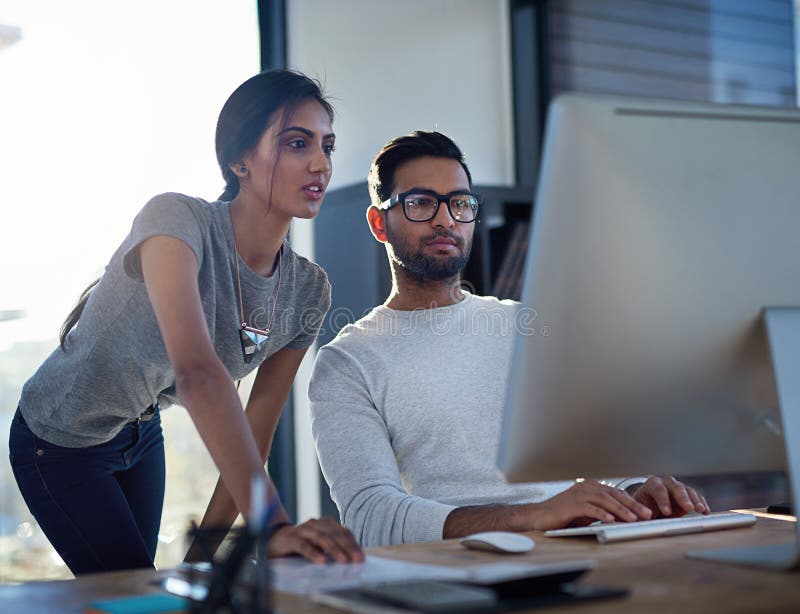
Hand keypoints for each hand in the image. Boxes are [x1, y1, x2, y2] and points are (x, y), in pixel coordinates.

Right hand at [268, 517, 364, 563]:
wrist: (275, 539)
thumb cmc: (302, 544)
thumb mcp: (319, 546)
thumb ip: (332, 549)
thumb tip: (350, 561)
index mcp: (325, 524)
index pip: (343, 532)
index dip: (353, 544)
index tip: (361, 557)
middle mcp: (316, 524)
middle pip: (335, 534)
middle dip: (347, 547)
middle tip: (356, 560)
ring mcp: (303, 529)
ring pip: (322, 538)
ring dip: (334, 550)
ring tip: (343, 561)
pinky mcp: (291, 538)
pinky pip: (304, 545)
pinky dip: (314, 553)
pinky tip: (322, 561)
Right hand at [529, 480, 653, 530]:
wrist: (539, 516)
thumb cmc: (563, 515)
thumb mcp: (587, 512)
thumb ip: (602, 511)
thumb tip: (623, 518)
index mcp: (590, 487)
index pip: (615, 493)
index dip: (631, 502)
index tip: (645, 512)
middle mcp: (585, 487)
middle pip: (613, 494)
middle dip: (631, 505)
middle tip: (646, 514)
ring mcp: (577, 494)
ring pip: (604, 500)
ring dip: (620, 510)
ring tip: (633, 518)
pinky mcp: (570, 504)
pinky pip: (589, 508)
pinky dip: (601, 513)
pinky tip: (610, 520)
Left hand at [631, 476, 709, 517]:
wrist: (648, 510)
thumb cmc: (640, 511)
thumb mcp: (637, 513)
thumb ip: (639, 517)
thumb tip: (638, 523)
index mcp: (650, 485)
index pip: (658, 489)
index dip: (663, 500)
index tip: (667, 512)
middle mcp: (665, 483)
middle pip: (675, 486)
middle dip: (682, 497)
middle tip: (688, 508)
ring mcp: (677, 488)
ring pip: (687, 490)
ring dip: (694, 500)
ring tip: (700, 510)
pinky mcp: (687, 496)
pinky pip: (696, 497)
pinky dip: (701, 503)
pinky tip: (705, 512)